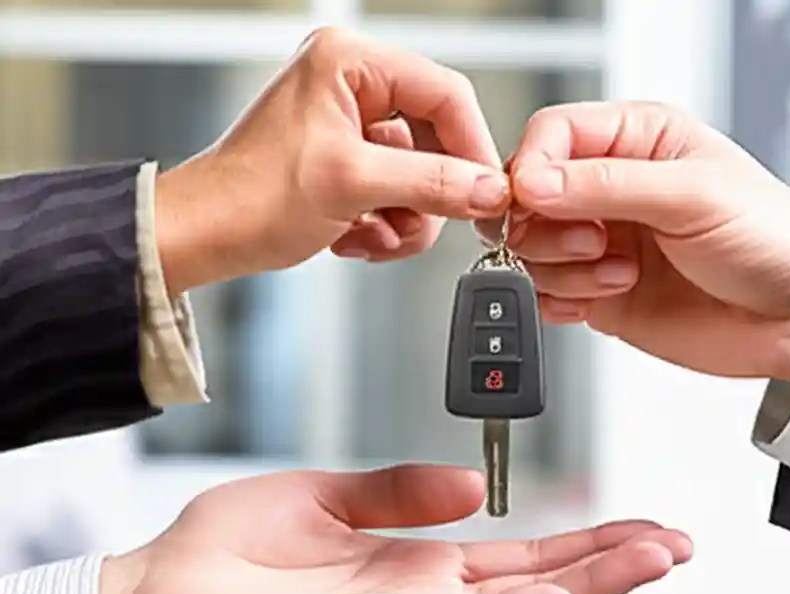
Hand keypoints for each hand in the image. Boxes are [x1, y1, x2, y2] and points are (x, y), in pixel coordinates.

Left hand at [99, 465, 690, 593]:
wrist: (158, 591)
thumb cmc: (230, 551)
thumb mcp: (332, 495)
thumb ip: (405, 491)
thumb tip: (473, 486)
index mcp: (422, 567)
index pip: (527, 554)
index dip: (592, 541)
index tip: (646, 524)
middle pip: (544, 585)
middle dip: (615, 567)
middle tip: (679, 545)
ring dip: (589, 589)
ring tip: (651, 561)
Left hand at [155, 27, 510, 293]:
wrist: (203, 238)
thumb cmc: (247, 197)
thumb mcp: (354, 185)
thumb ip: (432, 183)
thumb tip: (486, 188)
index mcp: (348, 61)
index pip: (445, 93)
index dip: (473, 146)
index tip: (488, 191)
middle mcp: (351, 82)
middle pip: (437, 137)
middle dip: (430, 192)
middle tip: (423, 222)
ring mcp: (350, 121)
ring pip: (423, 172)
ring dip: (406, 216)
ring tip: (372, 234)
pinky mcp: (348, 158)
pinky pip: (400, 190)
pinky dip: (388, 222)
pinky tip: (358, 235)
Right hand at [493, 101, 789, 384]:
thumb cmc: (774, 238)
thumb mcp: (694, 195)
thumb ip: (609, 185)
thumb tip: (534, 181)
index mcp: (639, 139)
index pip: (552, 135)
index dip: (532, 165)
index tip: (534, 197)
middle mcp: (615, 188)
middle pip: (528, 194)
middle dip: (544, 223)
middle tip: (593, 241)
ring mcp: (607, 243)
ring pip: (532, 247)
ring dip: (562, 266)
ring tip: (619, 271)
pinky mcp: (604, 293)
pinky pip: (548, 294)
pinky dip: (563, 300)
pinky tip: (611, 295)